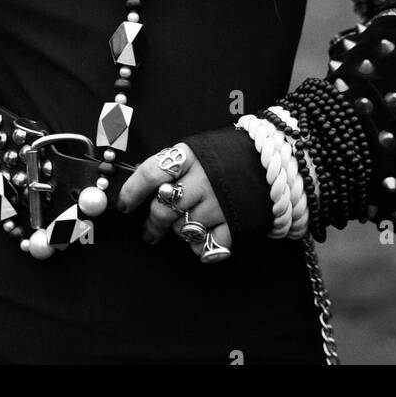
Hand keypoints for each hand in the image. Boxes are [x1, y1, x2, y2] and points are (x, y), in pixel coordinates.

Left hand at [117, 141, 232, 257]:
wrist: (272, 160)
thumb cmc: (225, 156)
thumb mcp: (197, 149)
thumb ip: (172, 165)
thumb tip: (137, 180)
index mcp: (189, 155)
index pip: (150, 173)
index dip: (132, 191)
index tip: (123, 205)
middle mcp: (202, 178)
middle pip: (163, 208)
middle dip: (152, 224)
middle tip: (149, 232)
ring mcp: (219, 202)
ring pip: (183, 228)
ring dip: (179, 232)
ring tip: (184, 227)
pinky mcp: (235, 222)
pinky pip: (207, 245)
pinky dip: (201, 247)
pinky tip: (202, 240)